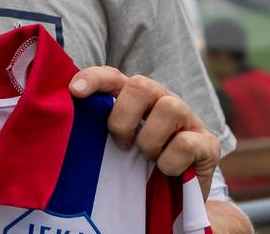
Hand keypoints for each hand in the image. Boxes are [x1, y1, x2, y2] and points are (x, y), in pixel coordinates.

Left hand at [70, 67, 220, 198]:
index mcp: (134, 96)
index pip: (112, 76)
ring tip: (147, 157)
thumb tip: (61, 121)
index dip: (93, 79)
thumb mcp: (114, 143)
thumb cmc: (137, 162)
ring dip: (149, 140)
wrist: (177, 192)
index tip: (74, 91)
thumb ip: (94, 128)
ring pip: (169, 108)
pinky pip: (185, 143)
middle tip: (122, 142)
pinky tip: (166, 170)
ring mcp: (188, 118)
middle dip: (123, 117)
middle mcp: (161, 99)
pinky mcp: (208, 143)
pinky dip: (169, 162)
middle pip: (141, 85)